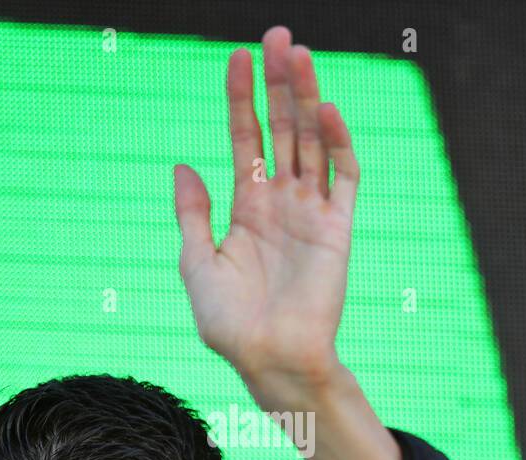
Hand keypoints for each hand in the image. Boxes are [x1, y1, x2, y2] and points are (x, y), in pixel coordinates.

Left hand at [173, 25, 360, 394]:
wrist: (270, 360)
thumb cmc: (229, 324)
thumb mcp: (196, 264)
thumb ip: (192, 214)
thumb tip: (183, 164)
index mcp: (246, 207)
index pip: (244, 138)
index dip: (240, 98)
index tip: (236, 56)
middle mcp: (281, 202)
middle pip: (281, 128)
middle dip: (278, 82)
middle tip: (276, 35)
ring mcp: (311, 212)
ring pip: (311, 141)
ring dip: (306, 98)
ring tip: (298, 54)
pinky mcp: (339, 229)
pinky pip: (343, 176)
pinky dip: (336, 142)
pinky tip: (324, 109)